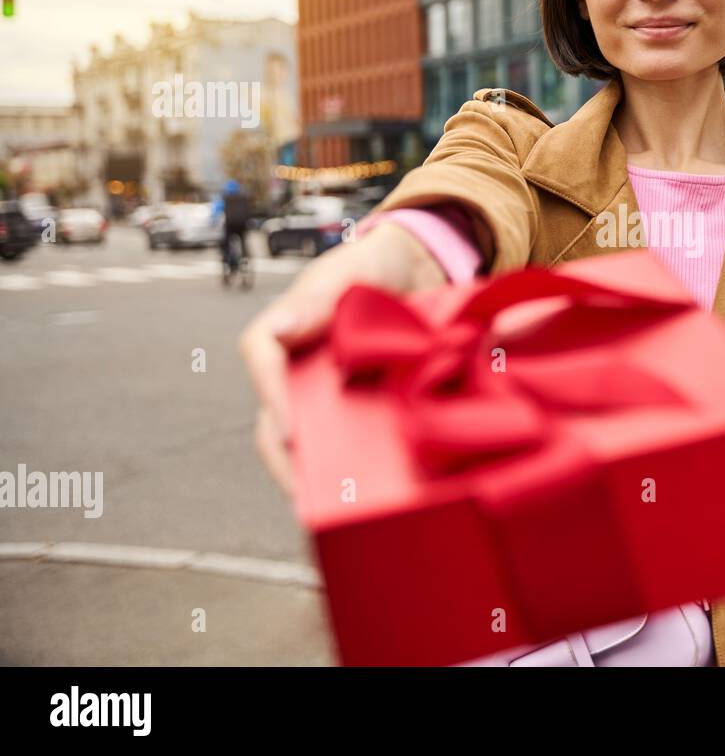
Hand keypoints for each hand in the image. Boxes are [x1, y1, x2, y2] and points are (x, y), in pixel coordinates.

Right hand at [239, 221, 449, 496]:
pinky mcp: (354, 406)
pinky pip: (348, 439)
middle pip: (277, 419)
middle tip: (310, 497)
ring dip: (323, 471)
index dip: (269, 396)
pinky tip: (382, 488)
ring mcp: (324, 390)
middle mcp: (297, 366)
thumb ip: (320, 298)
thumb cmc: (373, 265)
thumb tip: (278, 330)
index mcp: (287, 327)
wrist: (416, 271)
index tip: (291, 433)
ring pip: (311, 439)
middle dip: (288, 461)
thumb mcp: (352, 271)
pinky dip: (358, 463)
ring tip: (345, 506)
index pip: (261, 357)